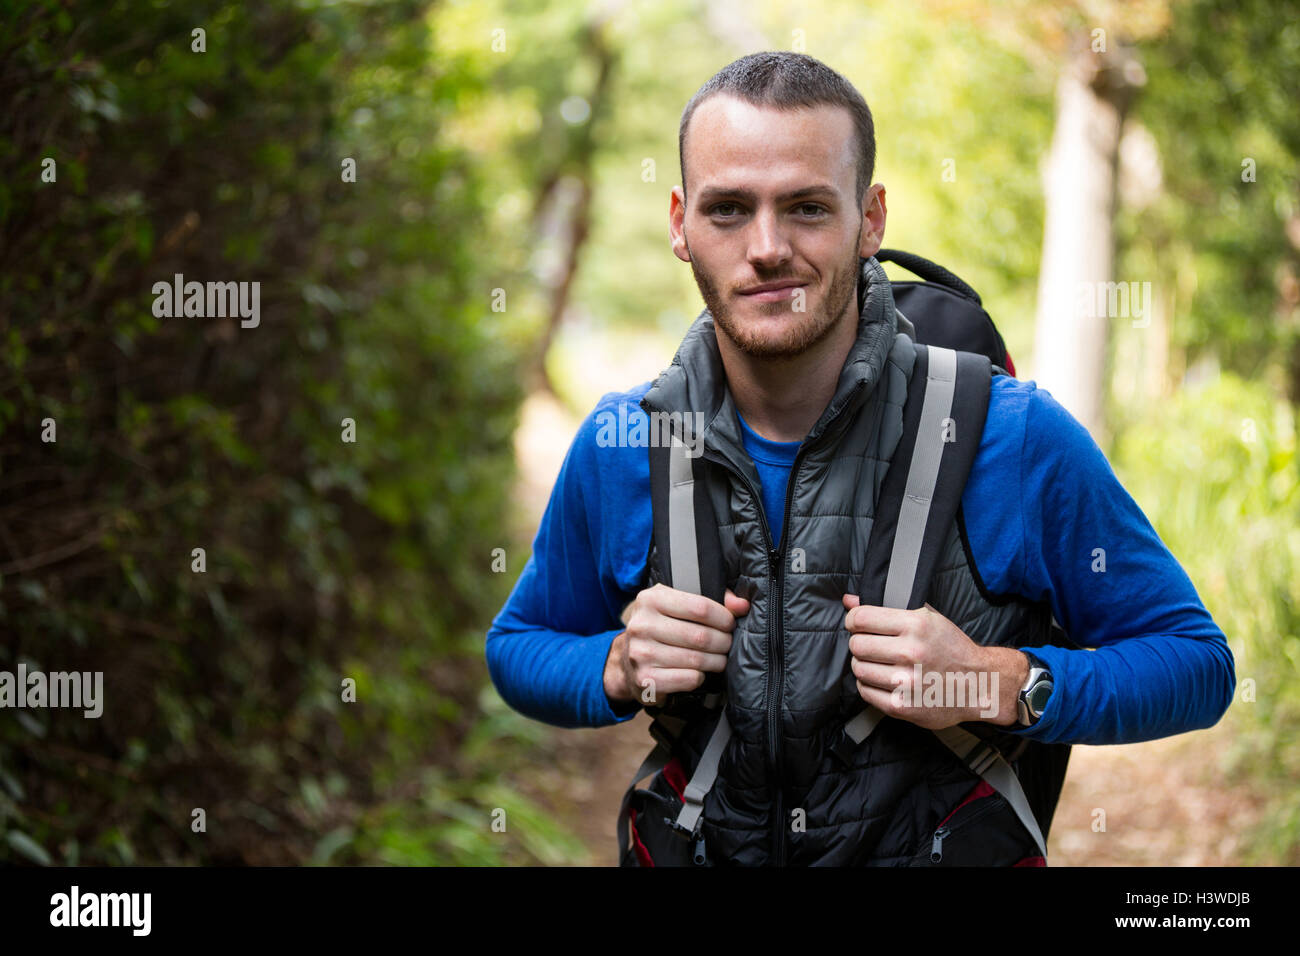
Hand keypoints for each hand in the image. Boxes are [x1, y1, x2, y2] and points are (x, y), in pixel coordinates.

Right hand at [605, 584, 748, 706]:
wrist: (624, 660)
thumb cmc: (659, 628)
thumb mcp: (676, 604)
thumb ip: (711, 599)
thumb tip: (742, 605)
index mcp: (650, 599)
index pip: (699, 607)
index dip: (723, 617)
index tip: (729, 623)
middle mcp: (642, 625)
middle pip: (701, 636)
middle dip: (723, 642)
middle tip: (727, 644)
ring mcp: (641, 653)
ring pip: (697, 659)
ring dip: (716, 661)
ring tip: (718, 659)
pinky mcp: (645, 679)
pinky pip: (689, 679)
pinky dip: (700, 676)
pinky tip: (698, 672)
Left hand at [841, 594, 1023, 728]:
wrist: (979, 685)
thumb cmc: (952, 649)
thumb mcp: (928, 618)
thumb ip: (888, 606)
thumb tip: (849, 600)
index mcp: (916, 626)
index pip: (861, 618)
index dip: (852, 619)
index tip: (856, 624)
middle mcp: (910, 653)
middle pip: (857, 645)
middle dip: (859, 643)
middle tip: (870, 645)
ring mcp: (906, 682)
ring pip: (858, 668)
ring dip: (863, 664)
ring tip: (878, 663)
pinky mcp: (902, 706)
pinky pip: (865, 692)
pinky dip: (869, 685)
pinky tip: (883, 680)